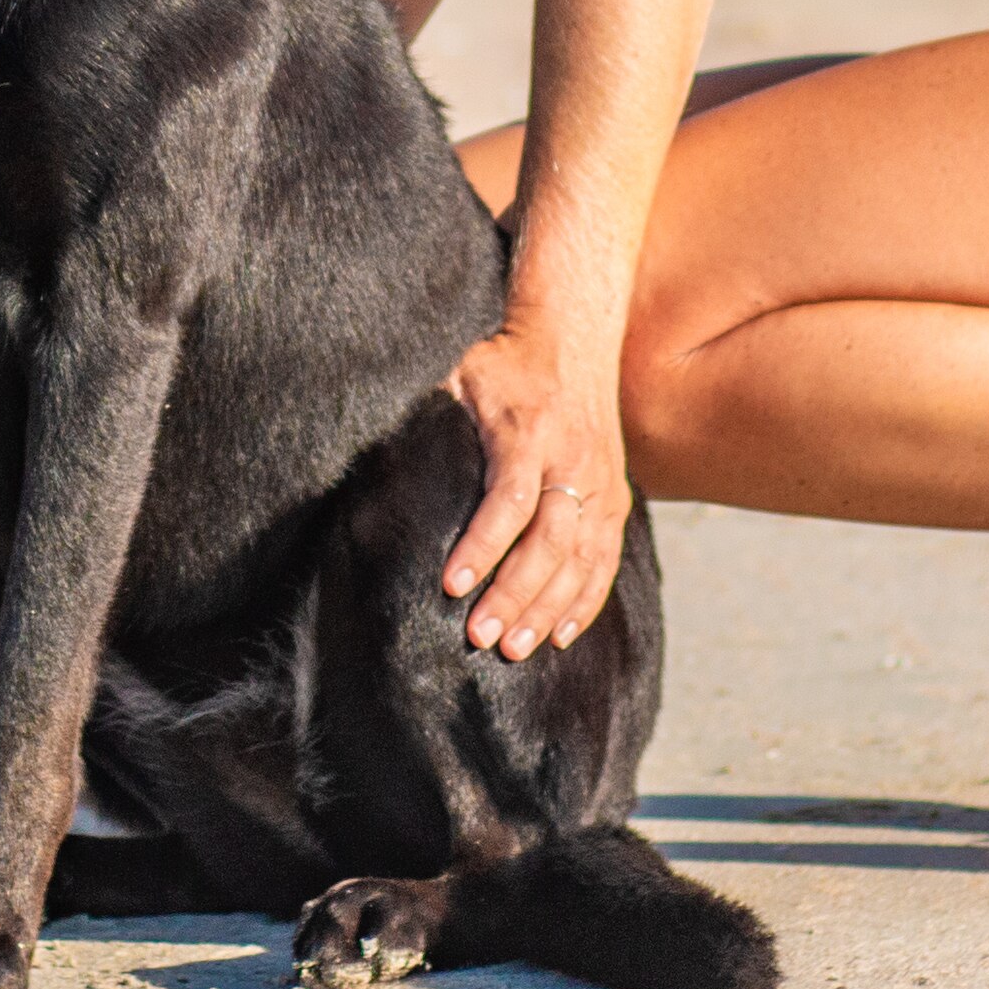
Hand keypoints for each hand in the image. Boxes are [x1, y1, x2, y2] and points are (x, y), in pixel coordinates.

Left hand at [437, 317, 629, 661]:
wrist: (573, 339)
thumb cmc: (502, 363)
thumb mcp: (459, 372)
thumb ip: (428, 415)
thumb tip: (373, 456)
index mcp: (528, 430)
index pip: (511, 498)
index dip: (482, 545)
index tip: (451, 584)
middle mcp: (573, 459)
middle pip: (550, 539)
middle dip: (514, 593)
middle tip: (480, 636)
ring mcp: (600, 482)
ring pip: (581, 558)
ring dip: (547, 608)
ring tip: (514, 649)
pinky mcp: (615, 498)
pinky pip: (604, 559)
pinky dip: (584, 601)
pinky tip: (558, 634)